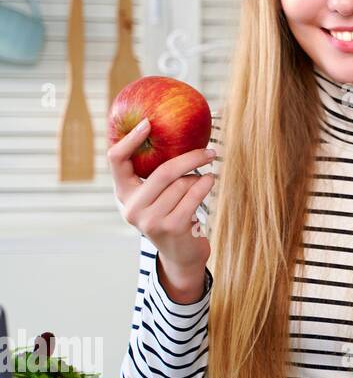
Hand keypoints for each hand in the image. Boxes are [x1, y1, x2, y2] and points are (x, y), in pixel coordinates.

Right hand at [109, 118, 215, 275]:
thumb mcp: (156, 196)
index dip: (130, 139)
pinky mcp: (171, 227)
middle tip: (209, 150)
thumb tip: (171, 133)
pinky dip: (205, 185)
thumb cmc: (171, 214)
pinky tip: (210, 182)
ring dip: (199, 178)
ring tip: (204, 180)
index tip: (149, 122)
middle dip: (190, 158)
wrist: (181, 255)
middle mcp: (131, 207)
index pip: (116, 160)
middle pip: (162, 171)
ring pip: (182, 184)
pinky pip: (193, 196)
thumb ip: (155, 173)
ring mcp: (150, 219)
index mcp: (123, 193)